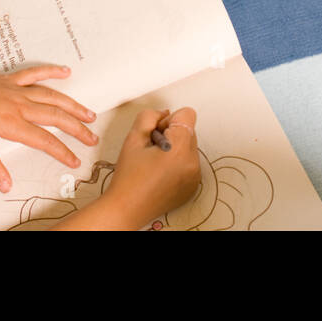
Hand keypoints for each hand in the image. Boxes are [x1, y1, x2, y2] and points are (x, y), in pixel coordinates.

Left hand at [0, 64, 98, 192]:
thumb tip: (6, 185)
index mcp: (11, 123)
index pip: (44, 140)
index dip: (62, 151)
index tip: (75, 159)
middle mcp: (19, 104)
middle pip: (55, 117)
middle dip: (76, 128)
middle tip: (92, 137)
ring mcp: (16, 89)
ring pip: (51, 96)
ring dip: (71, 105)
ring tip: (88, 113)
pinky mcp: (9, 79)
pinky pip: (35, 73)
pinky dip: (51, 71)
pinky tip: (65, 72)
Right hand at [102, 108, 201, 227]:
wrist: (127, 208)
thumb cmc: (128, 178)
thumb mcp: (133, 138)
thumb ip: (149, 117)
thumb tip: (163, 114)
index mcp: (179, 149)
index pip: (187, 115)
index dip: (168, 120)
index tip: (157, 134)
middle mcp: (192, 162)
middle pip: (189, 131)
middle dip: (172, 134)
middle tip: (152, 149)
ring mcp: (195, 176)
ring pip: (189, 146)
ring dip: (175, 149)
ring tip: (155, 163)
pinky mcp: (193, 185)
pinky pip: (190, 163)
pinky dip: (178, 163)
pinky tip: (161, 172)